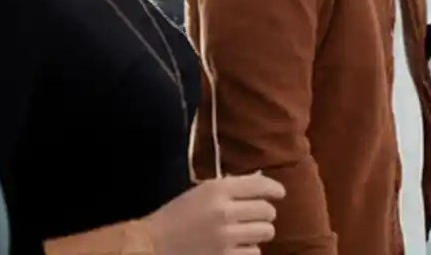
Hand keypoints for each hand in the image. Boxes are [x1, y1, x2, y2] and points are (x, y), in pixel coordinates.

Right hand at [145, 173, 285, 254]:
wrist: (151, 246)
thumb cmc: (176, 216)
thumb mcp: (201, 193)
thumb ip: (231, 187)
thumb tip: (262, 182)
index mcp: (217, 190)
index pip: (260, 185)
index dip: (275, 189)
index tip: (279, 194)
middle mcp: (224, 212)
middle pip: (267, 211)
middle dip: (265, 214)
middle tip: (258, 217)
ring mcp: (225, 238)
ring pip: (265, 233)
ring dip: (259, 234)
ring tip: (246, 234)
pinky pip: (254, 253)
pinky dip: (248, 251)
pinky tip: (236, 248)